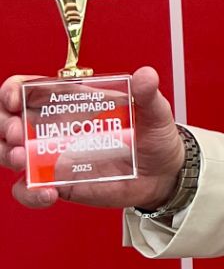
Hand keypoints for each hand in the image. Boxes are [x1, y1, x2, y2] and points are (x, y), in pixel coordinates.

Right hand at [0, 67, 185, 212]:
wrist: (163, 175)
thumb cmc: (153, 137)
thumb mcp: (154, 112)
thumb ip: (148, 94)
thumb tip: (147, 76)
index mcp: (71, 101)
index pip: (29, 88)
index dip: (13, 90)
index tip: (14, 98)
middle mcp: (55, 126)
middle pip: (9, 120)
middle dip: (4, 124)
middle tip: (18, 133)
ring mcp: (53, 156)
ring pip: (10, 154)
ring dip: (8, 155)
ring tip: (23, 159)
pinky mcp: (58, 183)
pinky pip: (30, 189)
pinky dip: (30, 193)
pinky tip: (49, 193)